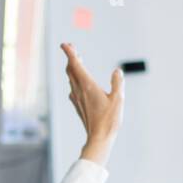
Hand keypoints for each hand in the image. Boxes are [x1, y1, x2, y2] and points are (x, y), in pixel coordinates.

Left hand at [61, 42, 123, 166]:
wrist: (98, 138)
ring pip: (70, 79)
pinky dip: (74, 80)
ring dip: (72, 68)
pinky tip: (77, 83)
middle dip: (71, 57)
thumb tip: (117, 71)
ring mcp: (77, 99)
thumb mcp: (118, 99)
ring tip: (75, 60)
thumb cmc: (109, 120)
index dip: (69, 52)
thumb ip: (117, 83)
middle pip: (71, 70)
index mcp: (88, 85)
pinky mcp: (78, 106)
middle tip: (71, 47)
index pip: (75, 64)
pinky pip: (73, 89)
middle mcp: (79, 90)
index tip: (65, 44)